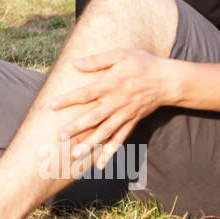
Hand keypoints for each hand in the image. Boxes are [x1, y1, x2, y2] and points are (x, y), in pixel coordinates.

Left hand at [48, 50, 174, 170]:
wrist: (168, 80)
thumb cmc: (142, 64)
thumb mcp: (121, 54)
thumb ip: (97, 60)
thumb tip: (75, 63)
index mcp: (111, 84)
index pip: (85, 94)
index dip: (68, 100)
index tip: (51, 105)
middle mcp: (116, 102)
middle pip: (93, 117)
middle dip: (77, 127)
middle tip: (60, 136)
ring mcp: (124, 115)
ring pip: (105, 132)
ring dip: (90, 144)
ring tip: (75, 155)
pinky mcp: (131, 122)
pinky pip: (120, 139)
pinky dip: (110, 152)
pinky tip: (99, 164)